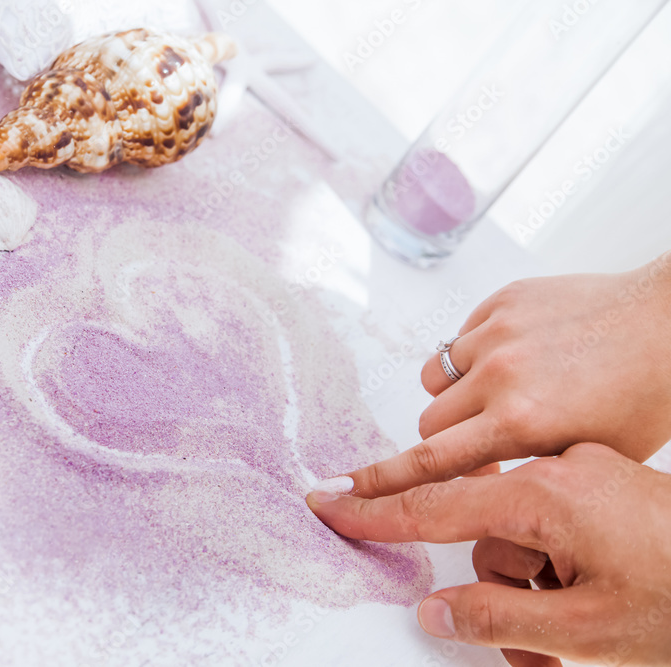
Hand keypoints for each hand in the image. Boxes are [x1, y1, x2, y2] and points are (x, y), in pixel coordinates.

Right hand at [307, 444, 670, 666]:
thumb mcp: (590, 631)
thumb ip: (497, 616)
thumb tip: (434, 610)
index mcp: (546, 495)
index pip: (435, 504)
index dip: (375, 511)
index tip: (327, 503)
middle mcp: (558, 468)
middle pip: (483, 528)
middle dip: (501, 586)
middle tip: (542, 643)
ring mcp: (583, 467)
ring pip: (517, 527)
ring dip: (535, 579)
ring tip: (588, 617)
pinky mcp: (602, 475)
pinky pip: (545, 510)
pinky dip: (554, 554)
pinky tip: (599, 581)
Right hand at [347, 254, 670, 497]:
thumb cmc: (644, 397)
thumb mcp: (588, 457)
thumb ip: (516, 469)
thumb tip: (467, 473)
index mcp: (524, 424)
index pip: (426, 463)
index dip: (377, 485)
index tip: (335, 492)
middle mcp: (501, 376)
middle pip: (426, 424)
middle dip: (445, 441)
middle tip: (485, 441)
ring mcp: (497, 332)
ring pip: (434, 381)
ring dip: (457, 397)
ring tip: (505, 393)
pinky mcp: (500, 301)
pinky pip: (458, 340)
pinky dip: (475, 357)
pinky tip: (521, 357)